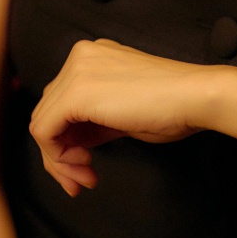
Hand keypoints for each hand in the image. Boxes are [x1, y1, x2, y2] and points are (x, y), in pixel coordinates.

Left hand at [29, 39, 211, 194]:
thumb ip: (93, 121)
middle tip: (82, 181)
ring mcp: (76, 71)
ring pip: (42, 123)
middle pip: (48, 112)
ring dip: (60, 160)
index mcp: (92, 56)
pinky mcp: (75, 92)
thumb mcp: (122, 113)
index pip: (60, 102)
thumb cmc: (172, 106)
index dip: (67, 141)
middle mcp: (79, 57)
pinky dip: (57, 155)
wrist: (195, 97)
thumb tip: (70, 144)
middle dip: (61, 154)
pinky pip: (44, 130)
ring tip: (85, 178)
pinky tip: (85, 164)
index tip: (86, 168)